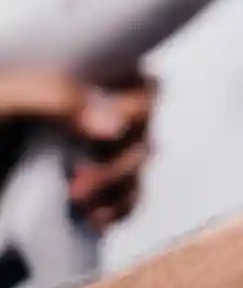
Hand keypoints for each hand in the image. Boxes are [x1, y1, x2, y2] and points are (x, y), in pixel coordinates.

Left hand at [0, 70, 156, 230]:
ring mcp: (87, 144)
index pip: (133, 72)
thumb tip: (115, 123)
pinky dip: (120, 206)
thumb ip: (54, 96)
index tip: (107, 130)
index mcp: (70, 70)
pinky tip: (94, 217)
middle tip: (79, 179)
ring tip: (79, 202)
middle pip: (143, 121)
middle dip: (121, 155)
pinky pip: (128, 192)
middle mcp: (86, 103)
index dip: (134, 100)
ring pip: (139, 158)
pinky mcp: (86, 181)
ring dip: (120, 184)